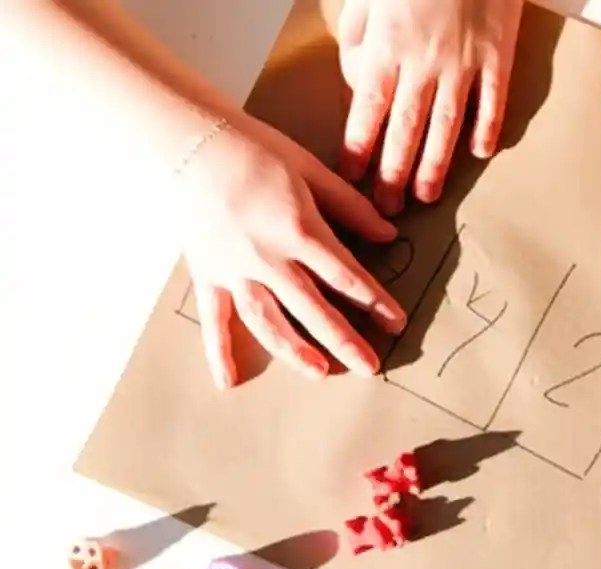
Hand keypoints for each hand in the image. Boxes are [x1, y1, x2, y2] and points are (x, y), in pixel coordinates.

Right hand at [179, 114, 406, 388]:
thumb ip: (351, 207)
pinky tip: (230, 381)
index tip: (396, 323)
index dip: (375, 302)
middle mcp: (268, 258)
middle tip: (370, 367)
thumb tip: (389, 234)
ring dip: (295, 352)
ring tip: (320, 374)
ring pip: (268, 322)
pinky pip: (213, 319)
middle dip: (344, 341)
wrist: (190, 141)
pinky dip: (218, 352)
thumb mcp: (311, 170)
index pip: (347, 277)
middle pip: (314, 310)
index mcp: (300, 231)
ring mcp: (235, 271)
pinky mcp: (207, 274)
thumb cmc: (255, 150)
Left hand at [337, 0, 522, 214]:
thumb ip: (358, 36)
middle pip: (405, 131)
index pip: (367, 112)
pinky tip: (479, 154)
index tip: (350, 177)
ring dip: (435, 165)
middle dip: (393, 174)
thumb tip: (359, 77)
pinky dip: (486, 129)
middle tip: (387, 207)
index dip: (358, 149)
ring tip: (427, 195)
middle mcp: (424, 64)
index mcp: (387, 47)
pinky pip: (493, 102)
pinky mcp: (498, 56)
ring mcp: (465, 63)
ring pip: (447, 126)